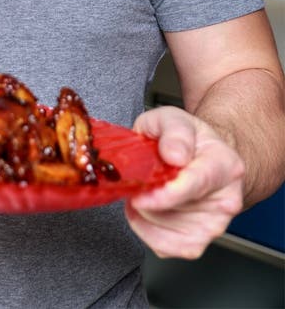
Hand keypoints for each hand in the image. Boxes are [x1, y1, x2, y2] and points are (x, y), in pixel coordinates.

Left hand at [125, 105, 244, 258]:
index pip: (195, 186)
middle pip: (177, 211)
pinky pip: (164, 247)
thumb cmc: (187, 139)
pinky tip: (146, 211)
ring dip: (145, 215)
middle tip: (139, 180)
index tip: (141, 194)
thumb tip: (175, 154)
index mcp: (225, 164)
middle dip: (148, 199)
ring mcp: (215, 225)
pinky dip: (146, 230)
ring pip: (167, 232)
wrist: (202, 158)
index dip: (164, 195)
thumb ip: (173, 130)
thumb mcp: (173, 118)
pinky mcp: (198, 243)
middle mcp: (226, 199)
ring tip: (145, 191)